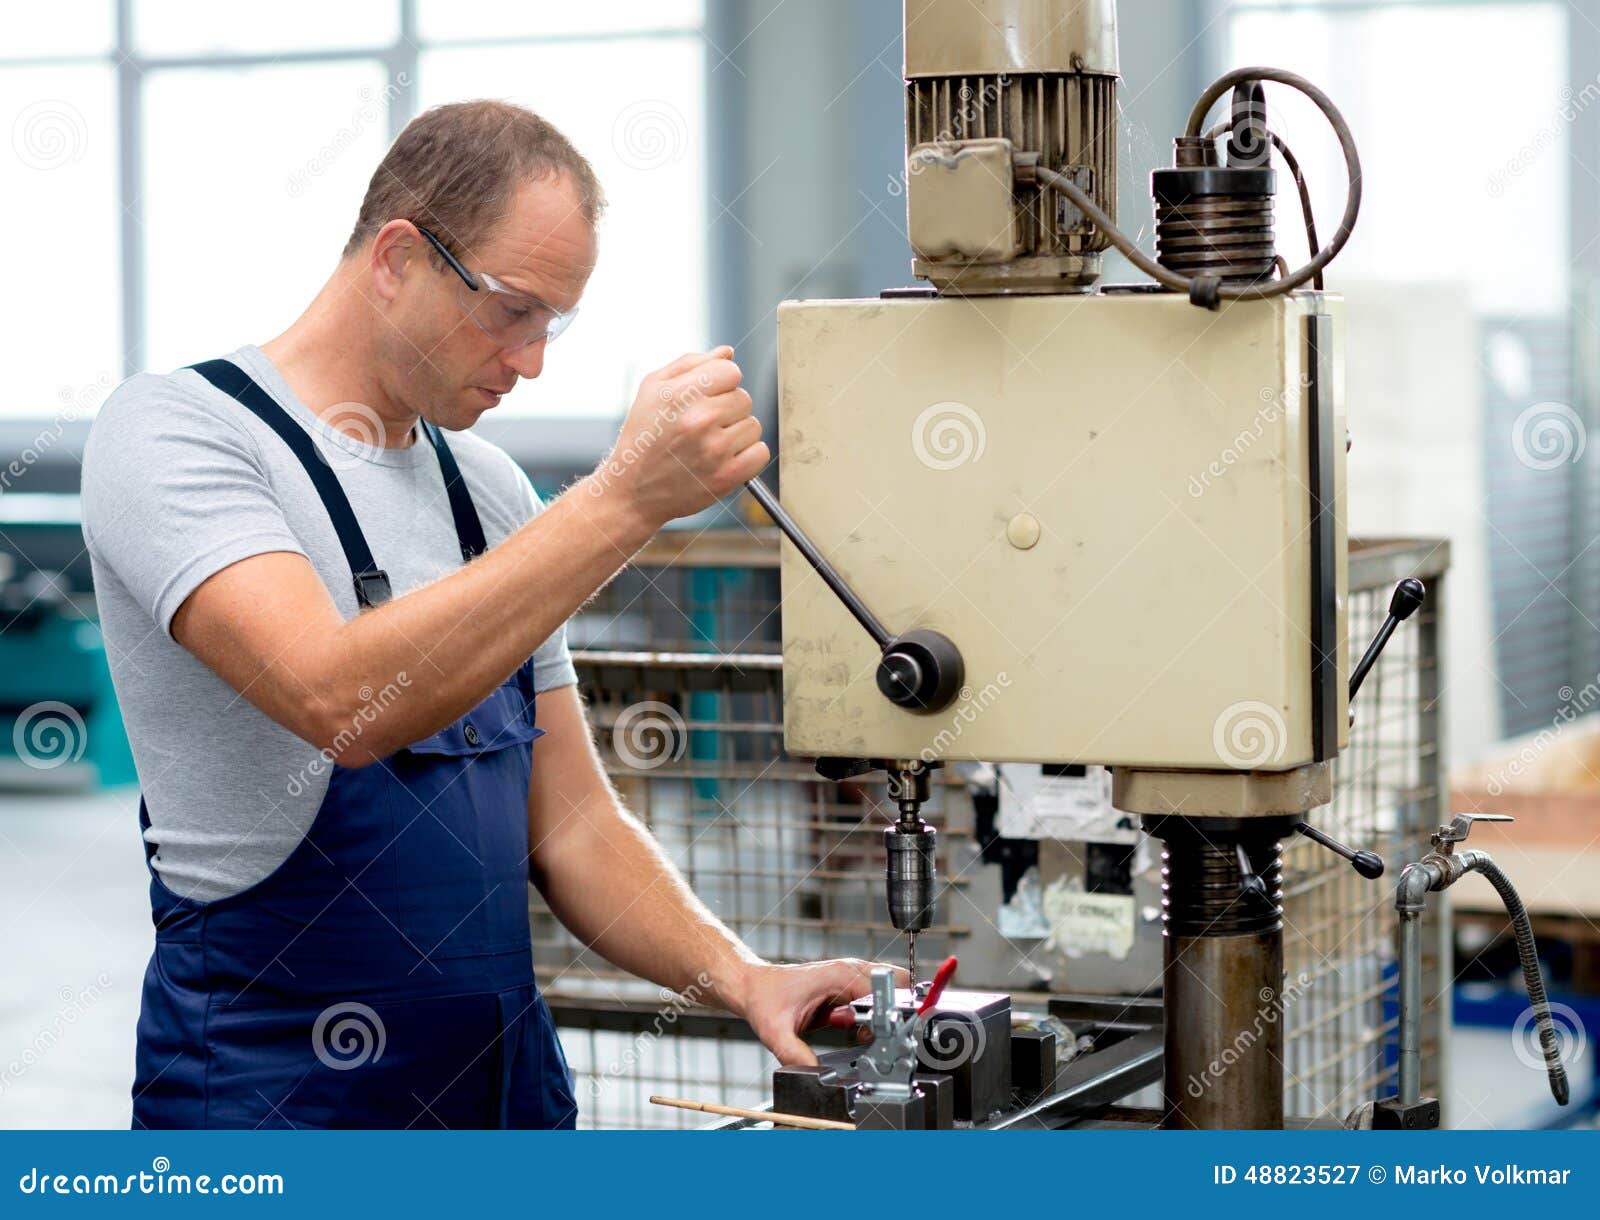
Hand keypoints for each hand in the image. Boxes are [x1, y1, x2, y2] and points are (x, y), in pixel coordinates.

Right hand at [593, 345, 767, 529]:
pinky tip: (724, 458)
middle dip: (728, 409)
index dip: (721, 383)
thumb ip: (690, 364)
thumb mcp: (652, 390)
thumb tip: (727, 352)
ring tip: (709, 444)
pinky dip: (748, 456)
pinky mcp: (727, 476)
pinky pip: (761, 452)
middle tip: (703, 425)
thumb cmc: (642, 437)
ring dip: (737, 433)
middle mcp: (699, 420)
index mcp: (680, 394)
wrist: (633, 491)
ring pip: (753, 425)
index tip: (706, 398)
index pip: (731, 371)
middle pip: (744, 398)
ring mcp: (715, 449)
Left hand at [731, 958, 906, 1065]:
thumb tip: (817, 1075)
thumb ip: (796, 1055)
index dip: (886, 1017)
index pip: (886, 991)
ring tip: (856, 1029)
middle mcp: (851, 970)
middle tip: (870, 1034)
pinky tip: (851, 1025)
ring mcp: (853, 974)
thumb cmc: (764, 999)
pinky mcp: (850, 984)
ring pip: (891, 988)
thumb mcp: (776, 1032)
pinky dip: (873, 1013)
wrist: (754, 986)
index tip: (873, 1037)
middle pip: (898, 984)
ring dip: (883, 1013)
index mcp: (840, 975)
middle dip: (893, 1012)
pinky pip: (877, 995)